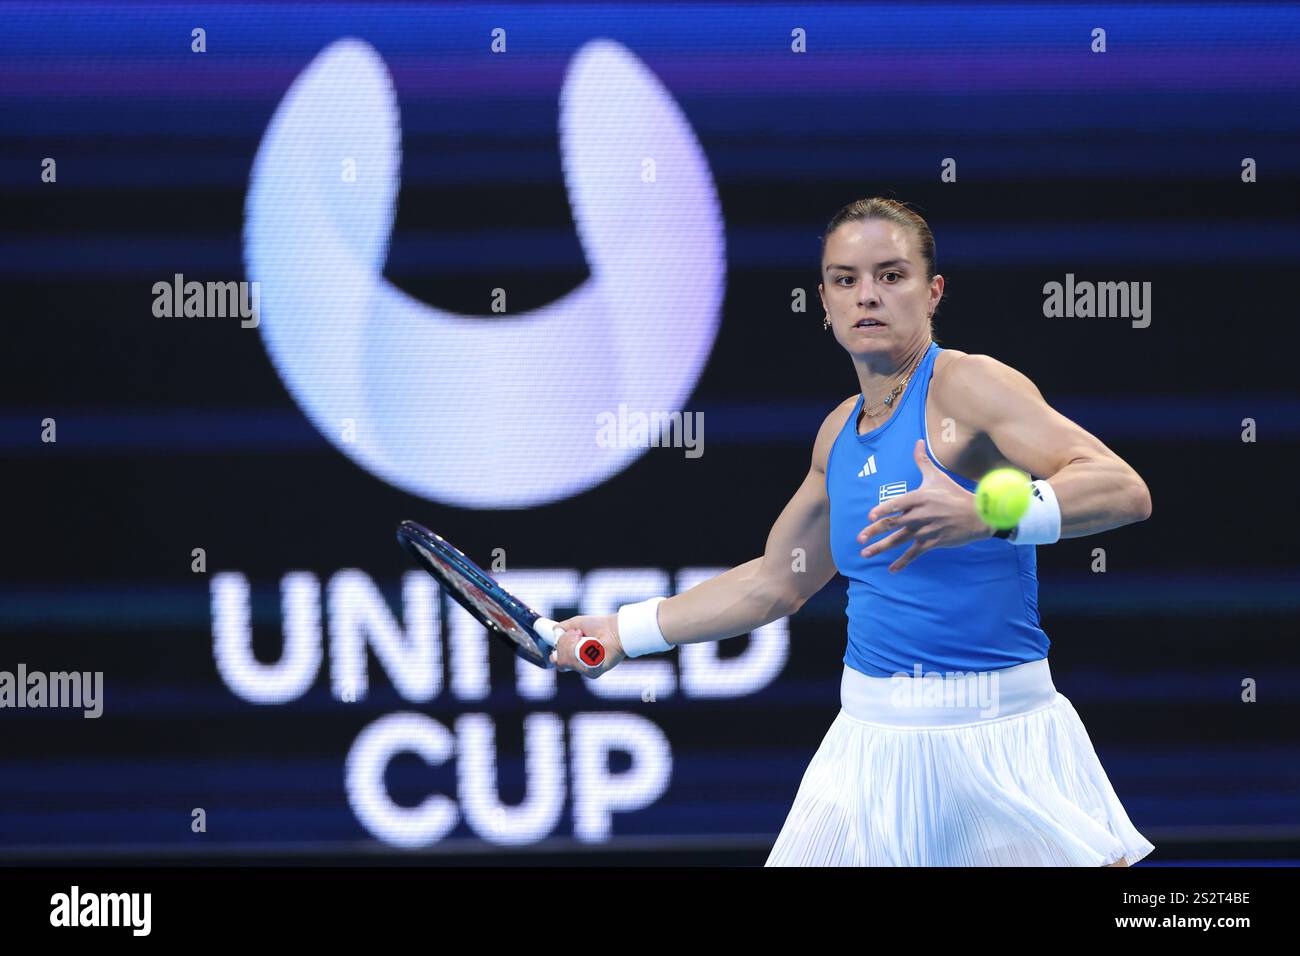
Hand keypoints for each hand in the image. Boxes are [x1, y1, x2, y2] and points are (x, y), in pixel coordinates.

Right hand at [549, 613, 625, 677]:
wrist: (615, 629)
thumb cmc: (599, 625)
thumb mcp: (576, 624)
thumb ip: (562, 628)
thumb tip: (554, 631)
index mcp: (575, 656)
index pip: (558, 662)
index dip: (556, 653)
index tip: (560, 641)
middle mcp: (580, 665)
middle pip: (559, 661)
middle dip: (564, 643)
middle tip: (577, 634)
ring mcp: (586, 670)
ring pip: (566, 661)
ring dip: (571, 643)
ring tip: (583, 636)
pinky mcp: (593, 672)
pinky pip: (576, 662)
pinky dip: (580, 648)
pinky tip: (589, 643)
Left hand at [856, 438, 991, 572]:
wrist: (978, 515)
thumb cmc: (954, 494)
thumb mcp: (937, 477)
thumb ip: (922, 461)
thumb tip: (917, 441)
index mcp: (920, 497)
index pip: (897, 504)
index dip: (883, 510)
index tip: (870, 516)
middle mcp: (921, 514)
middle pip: (893, 524)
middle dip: (874, 531)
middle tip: (860, 538)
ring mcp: (926, 530)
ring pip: (899, 540)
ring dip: (880, 548)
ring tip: (865, 553)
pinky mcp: (933, 542)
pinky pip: (914, 554)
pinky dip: (902, 563)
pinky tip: (891, 570)